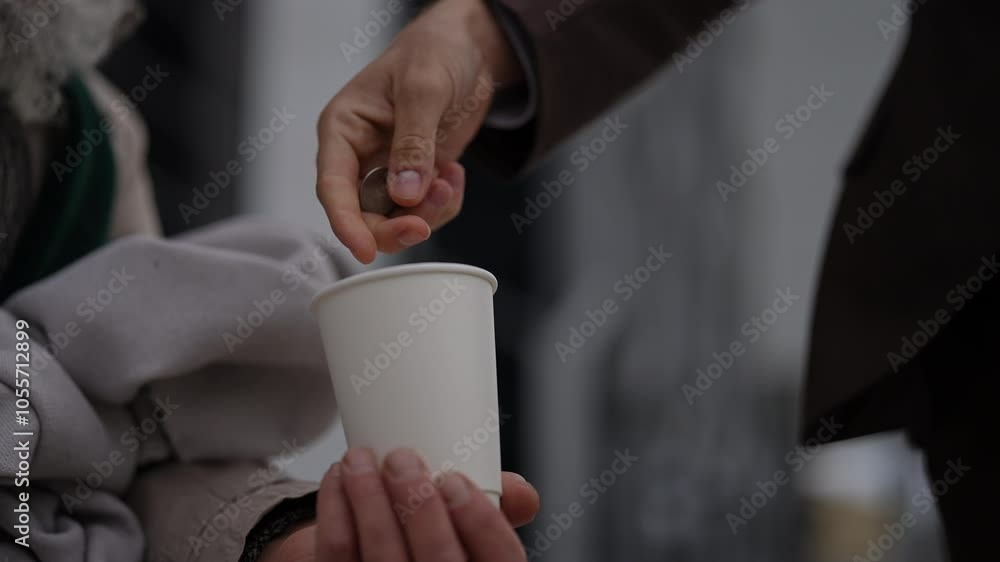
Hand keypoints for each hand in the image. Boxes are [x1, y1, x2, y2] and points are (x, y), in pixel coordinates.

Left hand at [258, 447, 539, 560]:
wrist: (378, 557)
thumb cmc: (428, 542)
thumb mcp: (471, 528)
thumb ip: (494, 506)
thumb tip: (520, 490)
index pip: (500, 560)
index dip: (482, 521)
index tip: (457, 480)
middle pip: (439, 560)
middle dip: (417, 504)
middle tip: (402, 460)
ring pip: (382, 557)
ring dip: (367, 500)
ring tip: (361, 459)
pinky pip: (338, 554)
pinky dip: (335, 511)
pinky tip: (338, 479)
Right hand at [316, 0, 520, 262]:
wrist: (469, 48)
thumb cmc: (434, 52)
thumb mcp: (424, 89)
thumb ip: (414, 144)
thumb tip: (404, 194)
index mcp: (344, 129)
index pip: (333, 186)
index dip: (346, 223)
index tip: (364, 250)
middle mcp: (359, 155)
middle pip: (362, 214)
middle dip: (395, 226)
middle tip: (424, 225)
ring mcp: (388, 169)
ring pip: (395, 219)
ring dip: (427, 213)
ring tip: (450, 179)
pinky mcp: (415, 178)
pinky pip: (424, 211)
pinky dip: (443, 204)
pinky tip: (455, 175)